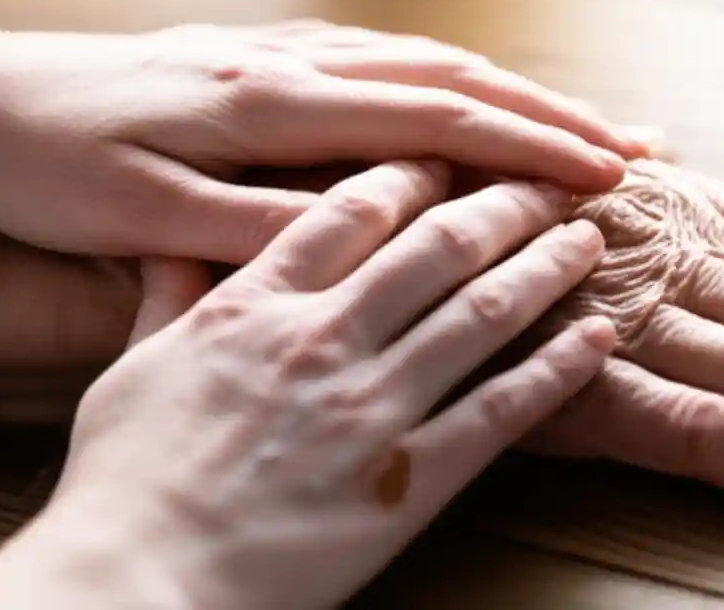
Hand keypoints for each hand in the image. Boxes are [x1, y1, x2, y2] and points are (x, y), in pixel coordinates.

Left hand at [0, 21, 646, 262]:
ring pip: (426, 61)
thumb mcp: (139, 214)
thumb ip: (258, 227)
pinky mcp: (261, 56)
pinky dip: (451, 79)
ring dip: (513, 91)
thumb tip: (370, 241)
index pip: (439, 121)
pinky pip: (382, 57)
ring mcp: (279, 51)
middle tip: (633, 146)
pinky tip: (471, 94)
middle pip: (455, 79)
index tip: (607, 175)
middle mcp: (293, 64)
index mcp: (274, 104)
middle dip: (553, 113)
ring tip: (579, 122)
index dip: (532, 147)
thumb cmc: (45, 160)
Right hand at [0, 162, 616, 608]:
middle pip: (438, 245)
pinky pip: (503, 409)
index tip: (453, 157)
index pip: (350, 209)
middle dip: (504, 202)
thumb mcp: (132, 370)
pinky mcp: (413, 478)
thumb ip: (167, 299)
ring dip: (548, 266)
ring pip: (483, 311)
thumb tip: (169, 243)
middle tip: (550, 181)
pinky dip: (558, 368)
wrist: (138, 582)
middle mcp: (325, 338)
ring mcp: (375, 406)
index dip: (414, 173)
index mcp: (256, 305)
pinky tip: (597, 336)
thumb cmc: (126, 483)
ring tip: (590, 238)